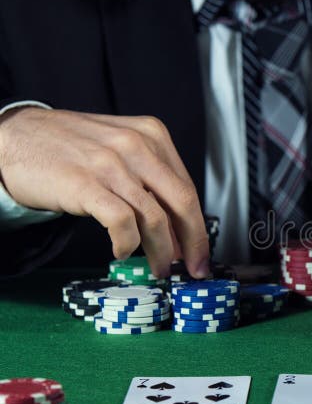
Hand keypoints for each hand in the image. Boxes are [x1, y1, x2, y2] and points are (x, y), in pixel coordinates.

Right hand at [0, 107, 209, 277]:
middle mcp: (136, 145)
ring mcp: (111, 164)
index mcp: (152, 135)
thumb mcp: (120, 150)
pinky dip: (127, 244)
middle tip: (194, 268)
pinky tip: (122, 251)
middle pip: (182, 203)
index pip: (187, 188)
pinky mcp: (85, 184)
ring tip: (158, 268)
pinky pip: (121, 223)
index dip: (198, 226)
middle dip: (193, 243)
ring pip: (154, 218)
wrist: (14, 136)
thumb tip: (178, 230)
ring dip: (160, 252)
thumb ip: (151, 180)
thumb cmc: (69, 148)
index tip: (200, 252)